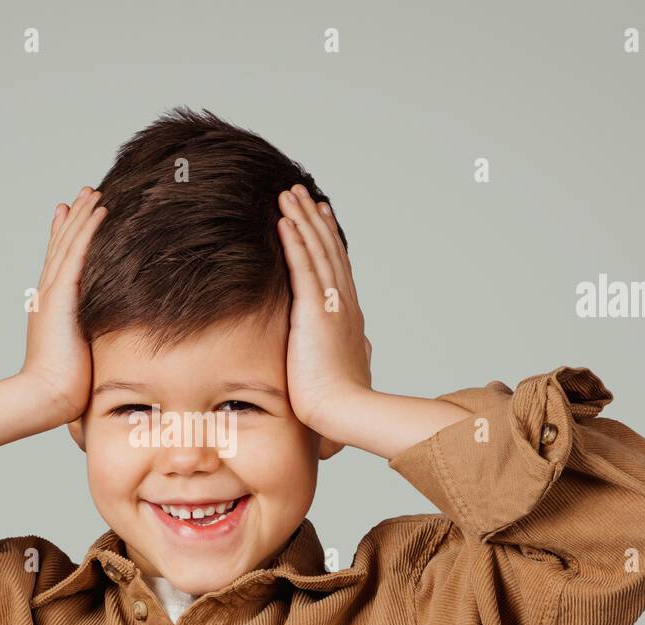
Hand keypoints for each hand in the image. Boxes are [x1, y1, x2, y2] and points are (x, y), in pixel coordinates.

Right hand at [20, 186, 106, 424]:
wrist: (46, 397)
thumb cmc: (66, 388)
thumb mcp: (81, 354)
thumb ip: (88, 340)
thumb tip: (102, 342)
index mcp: (52, 308)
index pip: (60, 264)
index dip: (65, 237)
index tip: (72, 214)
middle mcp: (49, 295)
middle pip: (62, 246)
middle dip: (74, 218)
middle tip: (85, 193)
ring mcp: (53, 293)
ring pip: (69, 244)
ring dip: (83, 216)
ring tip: (95, 193)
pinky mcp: (61, 296)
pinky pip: (78, 254)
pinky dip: (87, 230)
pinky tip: (99, 211)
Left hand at [276, 184, 372, 436]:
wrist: (342, 411)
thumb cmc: (339, 402)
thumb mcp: (346, 370)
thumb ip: (349, 354)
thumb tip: (360, 351)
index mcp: (347, 316)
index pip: (336, 269)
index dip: (328, 240)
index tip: (320, 217)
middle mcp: (343, 303)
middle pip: (328, 250)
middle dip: (314, 220)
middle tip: (302, 193)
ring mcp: (331, 304)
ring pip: (316, 251)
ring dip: (302, 219)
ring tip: (287, 194)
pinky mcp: (315, 310)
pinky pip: (303, 267)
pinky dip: (295, 241)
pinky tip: (284, 220)